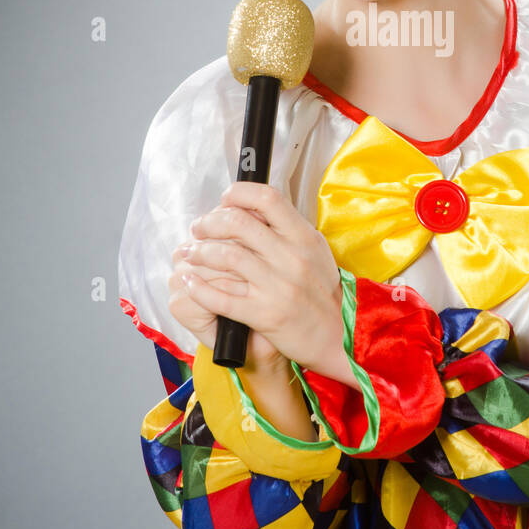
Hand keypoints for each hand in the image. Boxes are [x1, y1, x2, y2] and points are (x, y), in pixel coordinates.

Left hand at [174, 182, 354, 383]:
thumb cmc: (323, 292)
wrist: (339, 334)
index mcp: (303, 237)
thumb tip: (252, 209)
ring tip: (189, 253)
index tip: (224, 200)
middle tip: (198, 229)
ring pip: (226, 257)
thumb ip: (287, 229)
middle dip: (209, 223)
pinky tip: (190, 283)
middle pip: (238, 223)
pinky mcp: (264, 314)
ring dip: (199, 252)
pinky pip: (222, 298)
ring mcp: (277, 286)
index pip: (267, 199)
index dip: (239, 194)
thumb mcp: (315, 251)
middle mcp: (290, 258)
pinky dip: (199, 288)